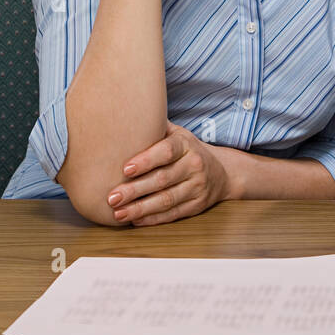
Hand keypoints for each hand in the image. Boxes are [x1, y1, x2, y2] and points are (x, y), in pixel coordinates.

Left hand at [107, 121, 231, 225]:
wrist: (222, 172)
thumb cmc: (187, 150)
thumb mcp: (177, 134)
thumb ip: (156, 128)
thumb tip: (125, 115)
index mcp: (186, 144)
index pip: (166, 151)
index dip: (146, 161)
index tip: (125, 169)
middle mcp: (194, 165)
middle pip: (162, 179)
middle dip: (135, 190)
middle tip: (112, 197)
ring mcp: (197, 187)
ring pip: (166, 200)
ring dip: (140, 208)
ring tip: (118, 212)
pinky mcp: (196, 205)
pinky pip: (172, 214)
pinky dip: (152, 218)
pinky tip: (135, 219)